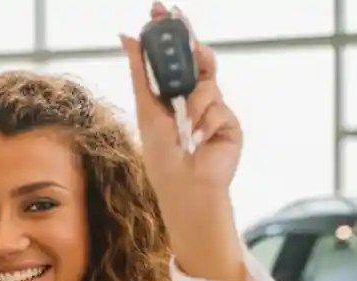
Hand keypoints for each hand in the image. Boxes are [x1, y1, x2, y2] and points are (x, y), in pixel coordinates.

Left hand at [120, 3, 242, 197]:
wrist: (185, 186)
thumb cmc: (161, 155)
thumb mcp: (146, 107)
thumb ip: (140, 71)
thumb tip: (126, 36)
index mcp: (173, 95)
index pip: (175, 58)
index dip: (172, 34)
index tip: (162, 10)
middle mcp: (195, 99)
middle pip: (198, 61)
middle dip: (191, 46)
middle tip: (183, 32)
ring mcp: (214, 110)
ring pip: (208, 84)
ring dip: (193, 104)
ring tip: (185, 127)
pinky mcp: (229, 123)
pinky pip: (218, 107)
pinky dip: (205, 122)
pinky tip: (198, 139)